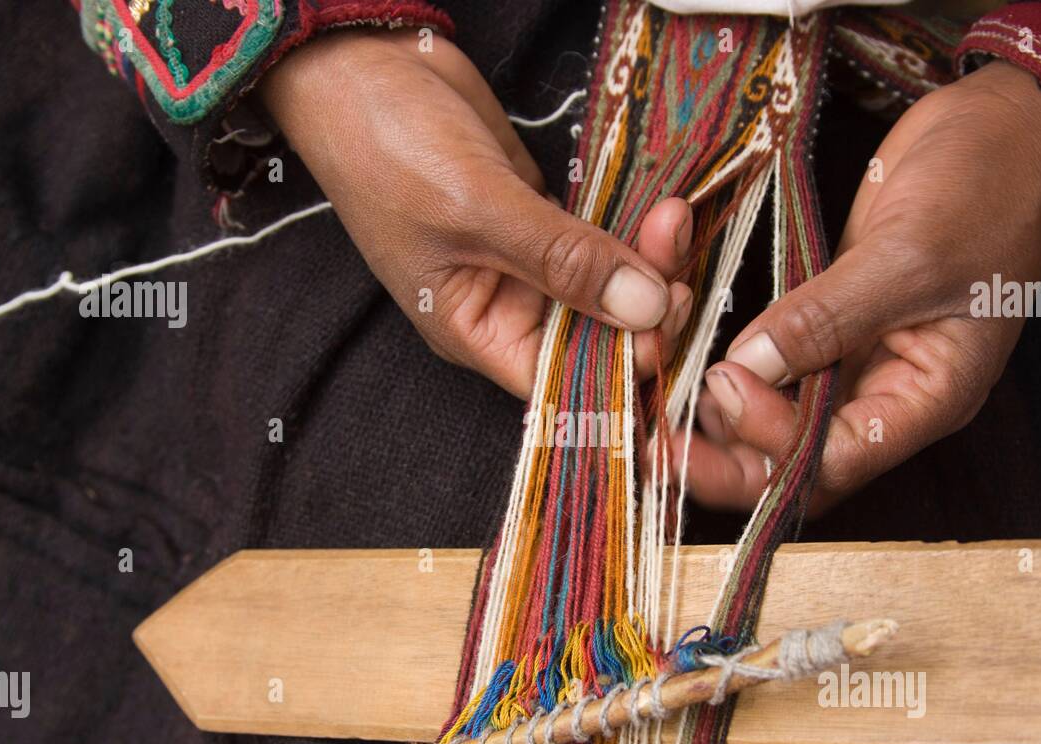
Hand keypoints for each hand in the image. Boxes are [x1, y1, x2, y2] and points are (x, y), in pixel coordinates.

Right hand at [259, 29, 693, 398]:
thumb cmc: (390, 149)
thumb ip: (564, 262)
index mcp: (477, 331)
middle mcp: (507, 307)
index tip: (666, 326)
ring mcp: (529, 261)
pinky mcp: (546, 217)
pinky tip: (664, 211)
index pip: (563, 379)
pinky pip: (602, 241)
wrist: (366, 68)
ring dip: (647, 262)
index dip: (619, 367)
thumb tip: (644, 309)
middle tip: (674, 256)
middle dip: (643, 306)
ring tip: (673, 218)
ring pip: (607, 286)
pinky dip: (633, 231)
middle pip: (595, 334)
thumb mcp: (479, 210)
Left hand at [675, 60, 1040, 510]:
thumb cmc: (987, 188)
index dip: (773, 441)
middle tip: (655, 440)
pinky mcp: (829, 324)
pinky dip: (732, 365)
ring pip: (777, 418)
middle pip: (797, 459)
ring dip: (719, 413)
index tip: (721, 385)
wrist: (1004, 126)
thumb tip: (747, 368)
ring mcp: (856, 361)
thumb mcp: (908, 255)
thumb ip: (827, 318)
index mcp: (927, 399)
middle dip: (727, 455)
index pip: (838, 460)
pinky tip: (685, 352)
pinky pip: (773, 365)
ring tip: (661, 388)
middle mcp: (888, 395)